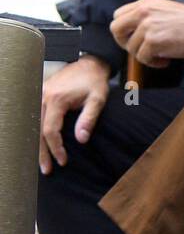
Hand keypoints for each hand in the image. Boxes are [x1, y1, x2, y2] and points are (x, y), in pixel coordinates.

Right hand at [40, 56, 110, 174]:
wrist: (90, 64)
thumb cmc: (95, 82)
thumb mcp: (98, 100)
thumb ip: (89, 119)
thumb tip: (81, 140)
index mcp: (57, 99)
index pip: (51, 131)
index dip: (56, 148)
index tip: (63, 161)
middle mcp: (43, 96)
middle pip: (38, 130)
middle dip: (42, 152)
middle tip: (47, 170)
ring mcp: (40, 94)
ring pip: (34, 125)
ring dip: (37, 144)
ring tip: (42, 162)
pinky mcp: (41, 94)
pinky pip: (35, 117)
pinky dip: (37, 132)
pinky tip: (40, 144)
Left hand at [110, 0, 183, 67]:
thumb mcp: (165, 10)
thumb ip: (147, 17)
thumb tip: (134, 34)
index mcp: (145, 3)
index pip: (119, 15)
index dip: (124, 30)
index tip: (136, 38)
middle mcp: (143, 12)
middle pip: (116, 29)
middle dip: (125, 43)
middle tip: (140, 50)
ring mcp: (148, 26)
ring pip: (131, 48)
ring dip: (144, 56)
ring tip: (160, 56)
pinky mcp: (154, 41)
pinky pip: (143, 58)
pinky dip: (153, 63)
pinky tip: (166, 60)